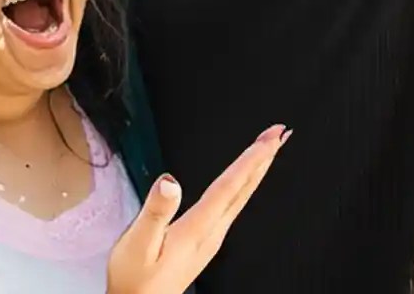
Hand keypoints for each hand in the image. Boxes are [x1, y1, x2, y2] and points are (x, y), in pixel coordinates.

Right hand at [107, 124, 289, 293]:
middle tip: (280, 134)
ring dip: (256, 171)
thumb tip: (170, 181)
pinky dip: (243, 187)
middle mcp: (211, 234)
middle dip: (263, 159)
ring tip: (268, 151)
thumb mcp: (138, 243)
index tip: (269, 139)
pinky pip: (232, 207)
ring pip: (241, 198)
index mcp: (196, 229)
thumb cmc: (133, 280)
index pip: (229, 187)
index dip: (251, 159)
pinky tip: (243, 183)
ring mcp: (211, 240)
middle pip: (243, 190)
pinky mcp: (205, 243)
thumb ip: (155, 212)